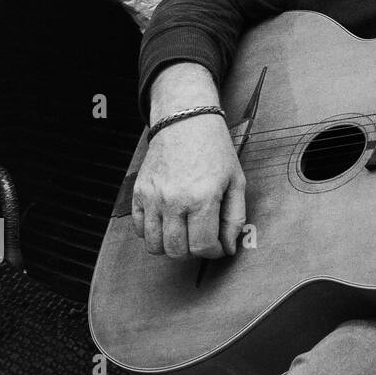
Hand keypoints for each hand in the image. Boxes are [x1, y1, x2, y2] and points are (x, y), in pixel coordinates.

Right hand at [132, 65, 246, 258]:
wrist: (186, 122)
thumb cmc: (215, 150)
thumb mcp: (236, 182)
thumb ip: (235, 218)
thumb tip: (229, 248)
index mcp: (202, 199)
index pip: (203, 246)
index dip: (214, 252)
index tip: (218, 246)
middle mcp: (174, 201)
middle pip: (177, 251)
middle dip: (193, 252)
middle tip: (202, 238)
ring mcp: (152, 198)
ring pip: (155, 245)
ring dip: (171, 246)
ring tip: (185, 232)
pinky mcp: (138, 193)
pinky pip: (139, 230)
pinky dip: (152, 233)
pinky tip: (168, 222)